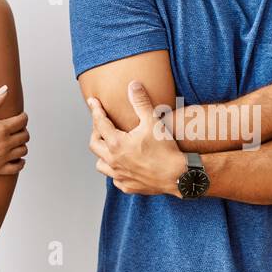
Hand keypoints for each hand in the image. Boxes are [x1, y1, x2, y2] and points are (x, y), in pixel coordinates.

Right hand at [0, 85, 28, 177]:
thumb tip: (5, 89)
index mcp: (0, 129)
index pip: (22, 121)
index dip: (23, 117)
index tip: (20, 116)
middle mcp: (4, 144)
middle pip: (25, 136)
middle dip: (22, 130)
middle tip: (16, 129)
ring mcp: (2, 158)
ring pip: (23, 150)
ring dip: (21, 145)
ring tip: (14, 142)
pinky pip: (18, 167)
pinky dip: (20, 162)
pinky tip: (16, 158)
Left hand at [88, 81, 184, 195]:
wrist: (179, 176)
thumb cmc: (165, 149)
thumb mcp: (153, 121)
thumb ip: (141, 102)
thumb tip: (133, 85)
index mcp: (116, 143)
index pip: (100, 123)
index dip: (96, 110)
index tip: (92, 102)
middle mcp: (113, 161)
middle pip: (94, 144)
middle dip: (96, 132)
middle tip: (101, 124)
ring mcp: (119, 175)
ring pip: (100, 164)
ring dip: (102, 154)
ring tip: (109, 147)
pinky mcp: (128, 186)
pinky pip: (115, 179)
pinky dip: (115, 170)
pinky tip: (122, 165)